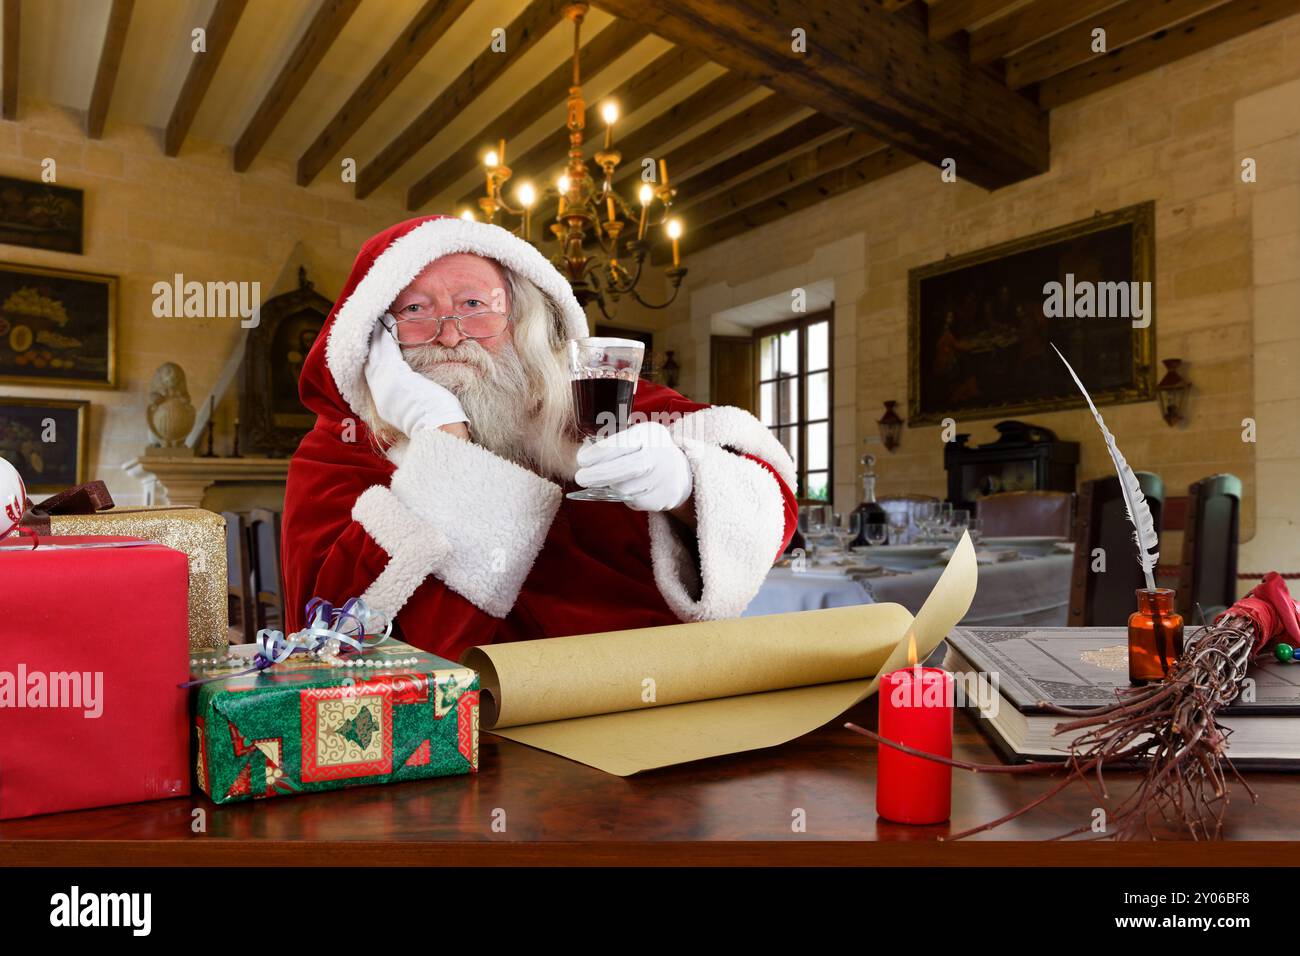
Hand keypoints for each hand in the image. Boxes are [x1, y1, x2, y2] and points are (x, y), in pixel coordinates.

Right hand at [363, 324, 467, 437]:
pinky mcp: (395, 375)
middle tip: (372, 327)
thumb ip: (413, 398)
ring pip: (375, 353)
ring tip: (379, 320)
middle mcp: (380, 394)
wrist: (441, 431)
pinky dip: (386, 334)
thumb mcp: (419, 412)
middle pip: (369, 362)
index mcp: (386, 404)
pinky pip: (386, 349)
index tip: (373, 347)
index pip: (375, 376)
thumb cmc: (439, 424)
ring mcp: (386, 384)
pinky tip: (388, 321)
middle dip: (370, 344)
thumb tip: (421, 388)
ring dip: (376, 335)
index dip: (373, 359)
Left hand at [574, 420, 692, 511]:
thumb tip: (584, 452)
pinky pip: (633, 501)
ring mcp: (661, 479)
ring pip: (625, 488)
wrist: (679, 471)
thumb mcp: (637, 434)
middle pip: (625, 468)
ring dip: (609, 486)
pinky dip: (622, 496)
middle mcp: (658, 456)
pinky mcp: (660, 498)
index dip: (599, 453)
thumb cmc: (648, 449)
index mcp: (649, 434)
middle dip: (598, 474)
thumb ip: (613, 440)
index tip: (582, 460)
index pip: (621, 444)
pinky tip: (624, 488)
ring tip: (604, 481)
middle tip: (581, 478)